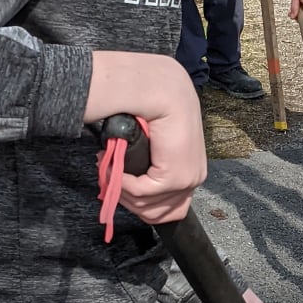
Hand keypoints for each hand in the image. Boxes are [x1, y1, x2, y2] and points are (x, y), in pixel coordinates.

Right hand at [84, 51, 206, 224]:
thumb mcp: (153, 143)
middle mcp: (194, 177)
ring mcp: (187, 179)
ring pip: (147, 207)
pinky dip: (123, 183)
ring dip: (121, 190)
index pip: (170, 209)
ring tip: (108, 165)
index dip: (139, 202)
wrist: (160, 88)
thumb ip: (147, 164)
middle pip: (158, 214)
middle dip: (128, 199)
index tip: (118, 186)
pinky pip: (142, 194)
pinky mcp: (176, 177)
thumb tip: (128, 182)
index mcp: (191, 170)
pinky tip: (115, 167)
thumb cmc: (154, 110)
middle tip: (109, 176)